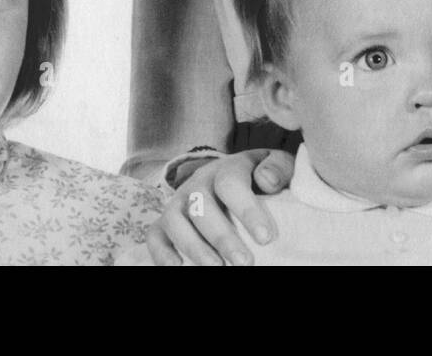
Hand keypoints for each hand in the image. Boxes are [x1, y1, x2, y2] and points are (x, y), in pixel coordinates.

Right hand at [146, 149, 294, 265]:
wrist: (230, 177)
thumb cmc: (258, 178)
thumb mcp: (275, 165)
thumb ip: (278, 169)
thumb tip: (266, 181)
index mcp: (227, 167)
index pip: (230, 183)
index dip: (247, 210)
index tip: (266, 238)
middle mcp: (197, 183)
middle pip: (201, 206)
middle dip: (222, 237)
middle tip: (245, 262)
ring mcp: (177, 202)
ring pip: (175, 221)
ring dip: (195, 247)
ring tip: (217, 267)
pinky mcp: (164, 222)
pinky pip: (154, 236)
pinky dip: (161, 253)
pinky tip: (178, 267)